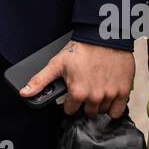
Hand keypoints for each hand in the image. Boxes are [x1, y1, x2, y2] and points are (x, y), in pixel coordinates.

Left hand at [19, 40, 133, 117]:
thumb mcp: (56, 64)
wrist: (104, 36)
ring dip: (98, 104)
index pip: (70, 110)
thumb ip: (40, 81)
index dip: (69, 102)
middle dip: (84, 103)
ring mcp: (110, 95)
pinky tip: (108, 96)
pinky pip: (117, 111)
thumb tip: (24, 93)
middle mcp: (94, 97)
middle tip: (84, 90)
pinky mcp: (123, 91)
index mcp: (78, 93)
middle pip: (87, 112)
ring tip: (96, 89)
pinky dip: (113, 107)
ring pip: (102, 111)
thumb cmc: (81, 49)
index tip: (72, 94)